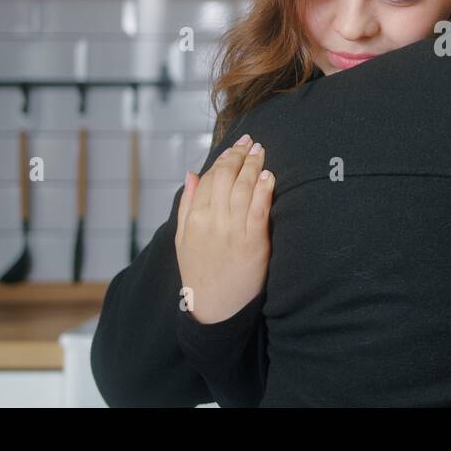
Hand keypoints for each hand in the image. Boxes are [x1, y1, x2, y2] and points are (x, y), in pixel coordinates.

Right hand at [175, 133, 274, 324]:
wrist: (214, 308)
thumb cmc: (199, 272)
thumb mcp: (182, 238)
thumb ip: (187, 205)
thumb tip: (191, 174)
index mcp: (193, 219)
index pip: (209, 179)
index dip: (223, 159)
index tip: (235, 147)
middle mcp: (210, 221)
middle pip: (226, 178)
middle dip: (239, 156)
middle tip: (251, 142)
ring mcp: (232, 232)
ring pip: (243, 188)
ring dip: (253, 165)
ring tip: (261, 151)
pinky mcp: (253, 243)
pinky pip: (258, 209)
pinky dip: (263, 189)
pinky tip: (268, 176)